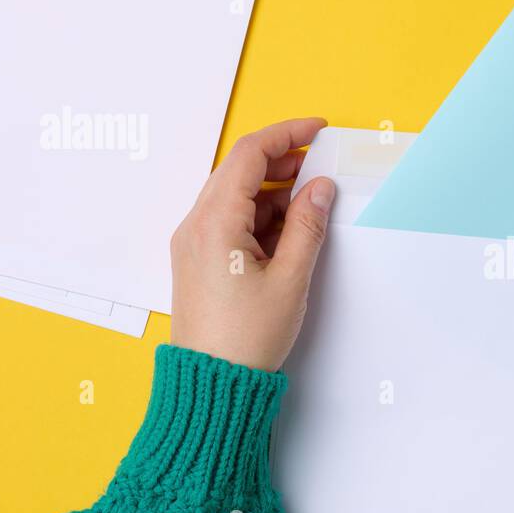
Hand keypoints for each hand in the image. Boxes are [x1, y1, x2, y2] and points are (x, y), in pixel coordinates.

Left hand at [170, 118, 334, 370]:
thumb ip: (308, 225)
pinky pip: (229, 220)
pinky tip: (289, 230)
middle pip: (238, 171)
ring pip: (235, 196)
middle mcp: (196, 225)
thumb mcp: (291, 278)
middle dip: (281, 161)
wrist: (214, 383)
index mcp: (215, 221)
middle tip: (320, 163)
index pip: (249, 155)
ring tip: (311, 202)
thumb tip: (320, 188)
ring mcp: (194, 242)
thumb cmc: (246, 337)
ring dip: (273, 191)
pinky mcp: (199, 260)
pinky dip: (260, 216)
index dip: (286, 134)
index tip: (317, 129)